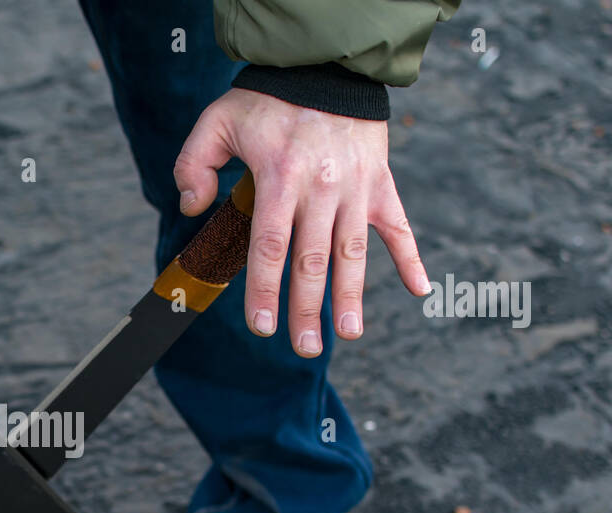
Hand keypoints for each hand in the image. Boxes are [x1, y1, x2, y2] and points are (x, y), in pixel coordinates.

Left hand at [174, 88, 430, 356]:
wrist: (326, 64)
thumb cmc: (267, 99)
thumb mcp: (217, 122)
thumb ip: (193, 165)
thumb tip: (191, 209)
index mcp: (280, 178)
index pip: (270, 247)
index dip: (265, 291)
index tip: (261, 327)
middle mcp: (321, 188)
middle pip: (313, 260)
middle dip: (308, 308)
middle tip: (305, 348)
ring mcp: (356, 188)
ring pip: (354, 252)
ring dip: (352, 296)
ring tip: (348, 334)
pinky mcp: (380, 182)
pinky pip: (399, 225)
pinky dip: (411, 258)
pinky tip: (419, 291)